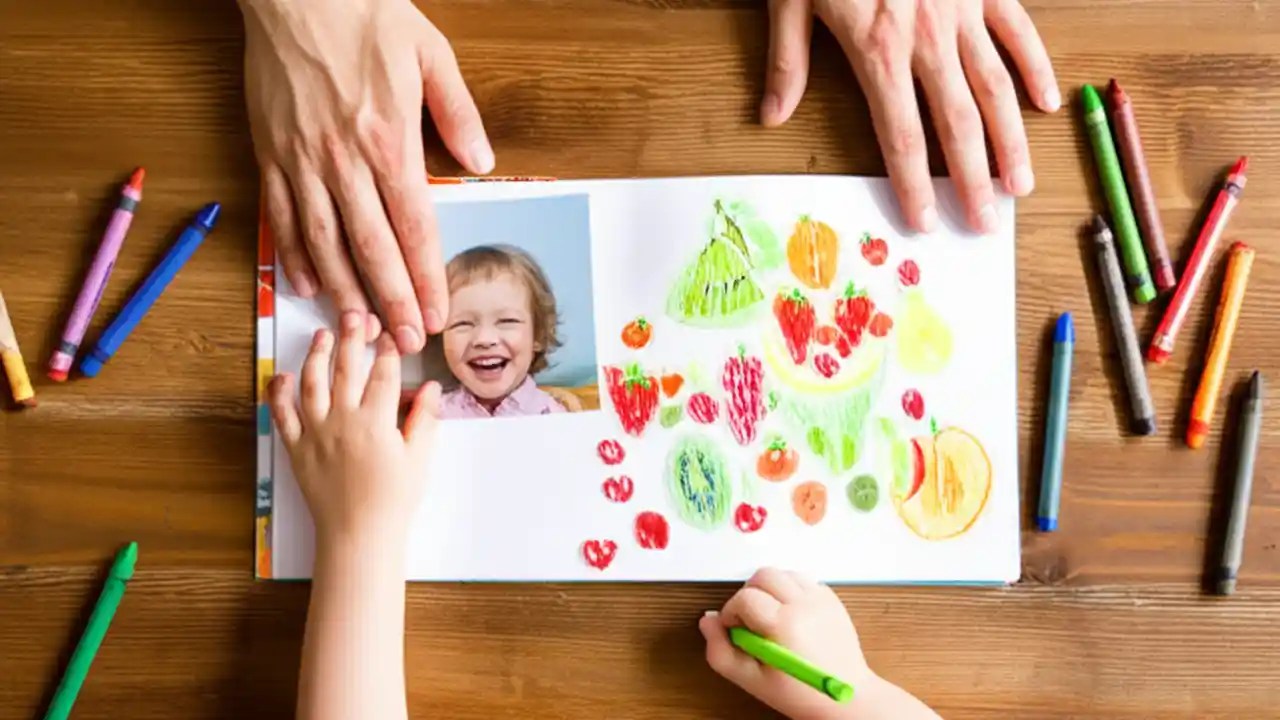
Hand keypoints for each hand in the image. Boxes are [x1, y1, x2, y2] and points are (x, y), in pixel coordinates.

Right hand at [240, 0, 494, 353]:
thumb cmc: (364, 14)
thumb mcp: (429, 53)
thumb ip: (458, 113)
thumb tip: (482, 164)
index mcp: (389, 140)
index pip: (414, 226)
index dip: (426, 277)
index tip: (435, 316)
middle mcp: (343, 160)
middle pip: (371, 248)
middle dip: (391, 302)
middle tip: (403, 343)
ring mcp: (302, 161)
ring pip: (325, 242)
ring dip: (345, 292)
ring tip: (361, 329)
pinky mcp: (270, 154)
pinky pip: (282, 216)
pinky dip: (295, 256)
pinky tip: (308, 286)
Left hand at [268, 311, 441, 546]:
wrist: (358, 535)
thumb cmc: (392, 501)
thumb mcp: (419, 459)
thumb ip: (423, 420)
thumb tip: (430, 389)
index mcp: (376, 422)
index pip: (384, 375)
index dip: (389, 352)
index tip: (391, 336)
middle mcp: (343, 420)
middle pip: (347, 369)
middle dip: (352, 338)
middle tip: (356, 316)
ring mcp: (316, 433)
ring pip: (313, 383)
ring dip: (318, 355)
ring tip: (323, 335)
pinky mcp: (298, 449)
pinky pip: (283, 415)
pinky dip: (280, 393)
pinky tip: (282, 376)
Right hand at [700, 568, 871, 719]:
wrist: (846, 698)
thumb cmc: (800, 693)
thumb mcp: (751, 680)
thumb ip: (721, 651)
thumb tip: (709, 621)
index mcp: (784, 625)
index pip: (745, 597)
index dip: (732, 612)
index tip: (735, 630)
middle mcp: (804, 605)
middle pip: (764, 575)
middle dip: (749, 593)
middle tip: (750, 619)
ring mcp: (821, 599)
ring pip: (783, 573)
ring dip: (770, 588)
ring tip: (770, 615)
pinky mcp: (831, 599)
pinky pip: (802, 579)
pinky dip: (790, 590)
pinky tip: (789, 613)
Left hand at [762, 0, 1059, 233]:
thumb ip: (787, 60)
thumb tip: (770, 117)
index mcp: (877, 50)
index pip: (899, 135)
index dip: (913, 183)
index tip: (924, 221)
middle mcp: (927, 38)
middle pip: (956, 125)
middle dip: (970, 182)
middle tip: (984, 225)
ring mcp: (963, 11)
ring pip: (996, 88)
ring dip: (1010, 142)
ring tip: (1019, 187)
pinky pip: (1019, 30)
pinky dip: (1034, 67)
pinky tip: (1046, 104)